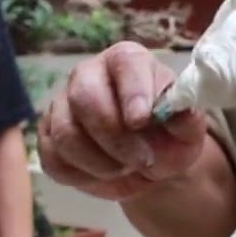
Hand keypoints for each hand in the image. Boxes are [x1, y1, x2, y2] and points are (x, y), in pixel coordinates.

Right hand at [38, 42, 208, 199]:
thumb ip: (187, 118)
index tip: (141, 121)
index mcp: (127, 61)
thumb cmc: (168, 136)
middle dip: (114, 137)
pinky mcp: (48, 136)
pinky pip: (54, 158)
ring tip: (126, 169)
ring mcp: (62, 105)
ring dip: (100, 162)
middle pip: (85, 98)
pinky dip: (82, 176)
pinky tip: (104, 175)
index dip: (132, 91)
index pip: (125, 64)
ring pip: (66, 133)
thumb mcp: (188, 129)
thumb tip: (180, 112)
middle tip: (142, 160)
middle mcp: (88, 74)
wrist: (147, 163)